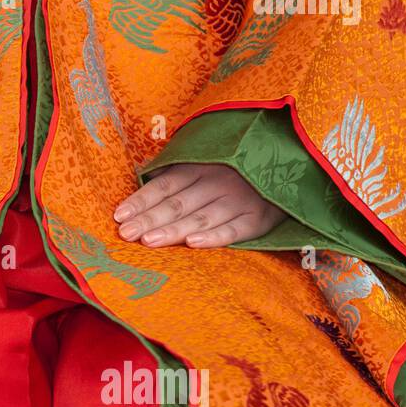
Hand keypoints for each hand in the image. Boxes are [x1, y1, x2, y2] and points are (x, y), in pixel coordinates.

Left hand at [112, 163, 284, 247]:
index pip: (164, 186)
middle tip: (126, 234)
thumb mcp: (207, 162)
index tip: (118, 216)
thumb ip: (176, 173)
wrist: (287, 165)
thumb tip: (140, 178)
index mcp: (200, 168)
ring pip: (200, 218)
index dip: (141, 200)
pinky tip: (192, 244)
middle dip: (149, 219)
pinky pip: (233, 230)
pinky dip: (213, 236)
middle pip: (177, 204)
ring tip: (149, 241)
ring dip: (174, 230)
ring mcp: (238, 201)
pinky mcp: (258, 219)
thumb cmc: (235, 168)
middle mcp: (216, 183)